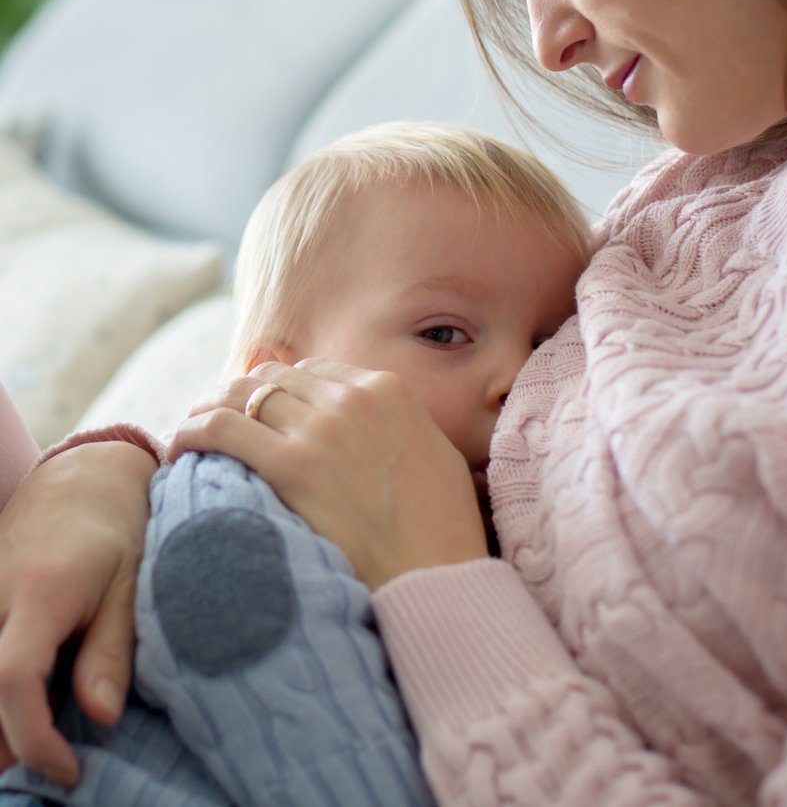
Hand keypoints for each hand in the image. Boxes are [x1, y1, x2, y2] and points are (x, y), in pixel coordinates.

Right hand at [0, 441, 155, 785]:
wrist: (84, 476)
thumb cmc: (118, 526)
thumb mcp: (132, 583)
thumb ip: (113, 650)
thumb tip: (100, 718)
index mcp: (39, 592)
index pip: (12, 681)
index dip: (34, 739)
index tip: (69, 769)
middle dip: (9, 745)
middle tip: (60, 758)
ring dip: (0, 719)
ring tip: (44, 732)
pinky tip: (29, 701)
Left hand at [169, 359, 489, 588]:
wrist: (438, 579)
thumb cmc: (443, 532)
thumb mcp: (436, 455)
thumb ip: (398, 427)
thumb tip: (372, 425)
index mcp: (389, 389)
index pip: (314, 371)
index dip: (281, 392)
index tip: (262, 416)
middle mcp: (353, 398)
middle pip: (273, 379)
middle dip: (239, 397)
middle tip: (213, 423)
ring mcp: (323, 428)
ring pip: (241, 395)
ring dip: (208, 410)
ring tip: (190, 435)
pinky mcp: (293, 465)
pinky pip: (222, 430)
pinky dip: (193, 432)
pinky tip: (178, 448)